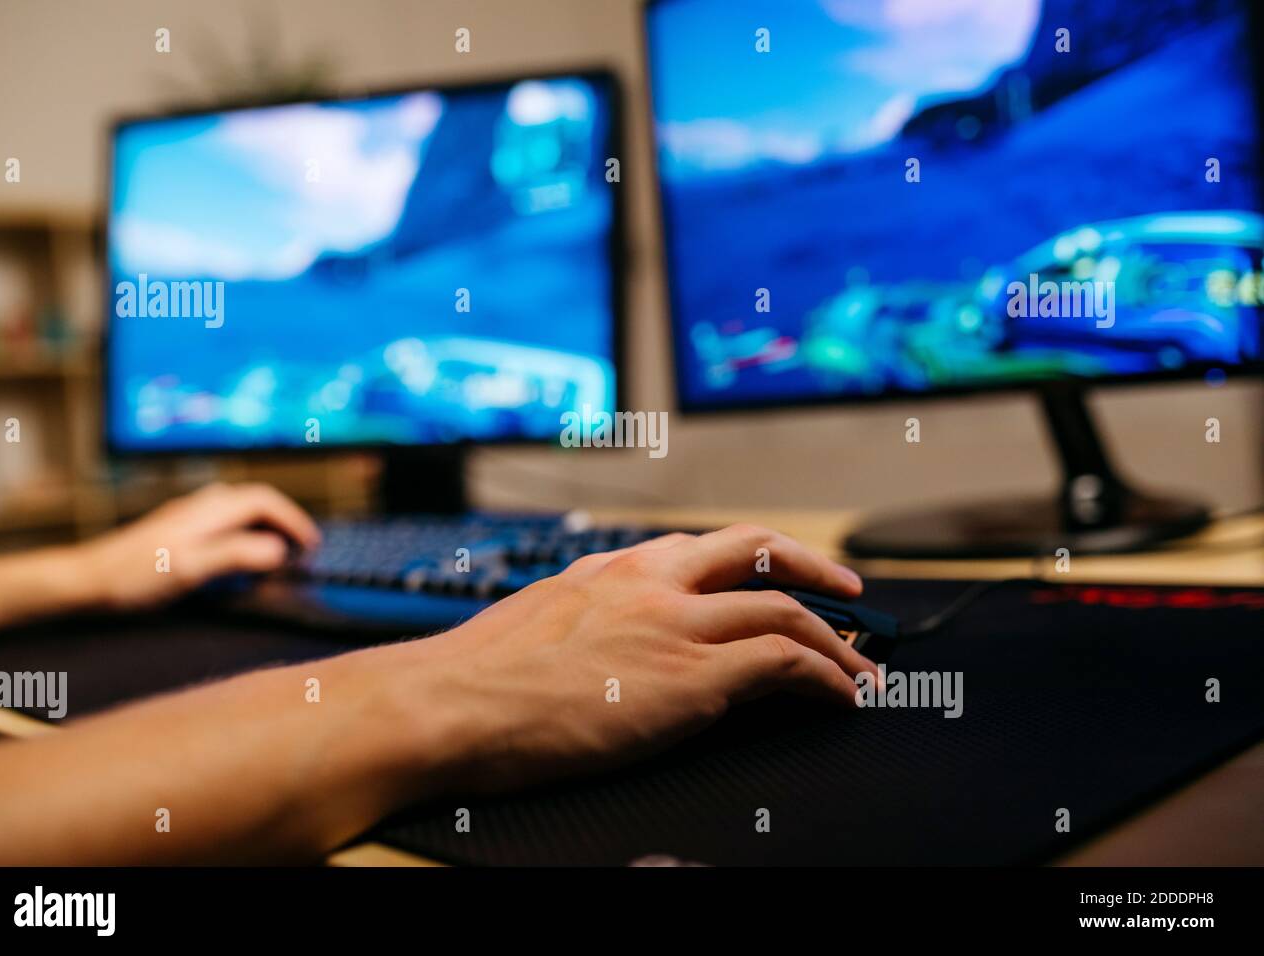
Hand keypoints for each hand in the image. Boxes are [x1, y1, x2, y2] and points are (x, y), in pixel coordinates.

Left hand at [83, 482, 319, 610]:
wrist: (86, 580)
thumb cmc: (135, 577)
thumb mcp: (192, 568)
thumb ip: (237, 555)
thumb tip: (279, 551)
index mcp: (209, 512)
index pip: (265, 501)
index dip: (294, 521)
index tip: (312, 546)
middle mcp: (199, 506)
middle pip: (254, 499)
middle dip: (284, 518)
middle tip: (302, 546)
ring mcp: (185, 516)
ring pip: (237, 508)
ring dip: (264, 522)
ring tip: (277, 547)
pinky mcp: (174, 530)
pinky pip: (221, 520)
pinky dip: (243, 530)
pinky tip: (236, 553)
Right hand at [385, 524, 877, 794]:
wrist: (450, 703)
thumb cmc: (474, 678)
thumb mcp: (538, 624)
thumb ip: (586, 617)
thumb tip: (607, 641)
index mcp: (612, 570)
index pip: (700, 550)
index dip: (749, 562)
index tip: (770, 575)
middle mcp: (651, 582)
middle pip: (756, 550)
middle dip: (812, 565)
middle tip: (846, 586)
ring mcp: (675, 625)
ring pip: (785, 608)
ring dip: (836, 639)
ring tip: (861, 666)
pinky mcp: (692, 677)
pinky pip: (785, 662)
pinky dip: (826, 676)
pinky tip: (840, 696)